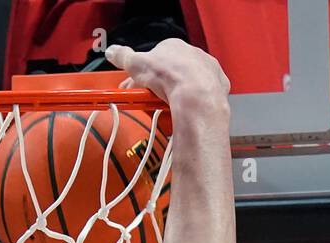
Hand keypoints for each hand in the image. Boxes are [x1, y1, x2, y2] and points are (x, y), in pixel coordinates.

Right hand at [105, 38, 229, 108]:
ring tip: (164, 107)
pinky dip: (192, 101)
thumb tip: (112, 51)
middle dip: (158, 85)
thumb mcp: (137, 65)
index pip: (154, 59)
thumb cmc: (170, 76)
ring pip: (187, 82)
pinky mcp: (217, 85)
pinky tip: (184, 109)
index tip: (136, 86)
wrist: (196, 94)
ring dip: (175, 92)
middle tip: (146, 99)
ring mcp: (207, 69)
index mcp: (173, 46)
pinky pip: (202, 94)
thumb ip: (124, 57)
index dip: (143, 74)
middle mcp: (192, 54)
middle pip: (171, 71)